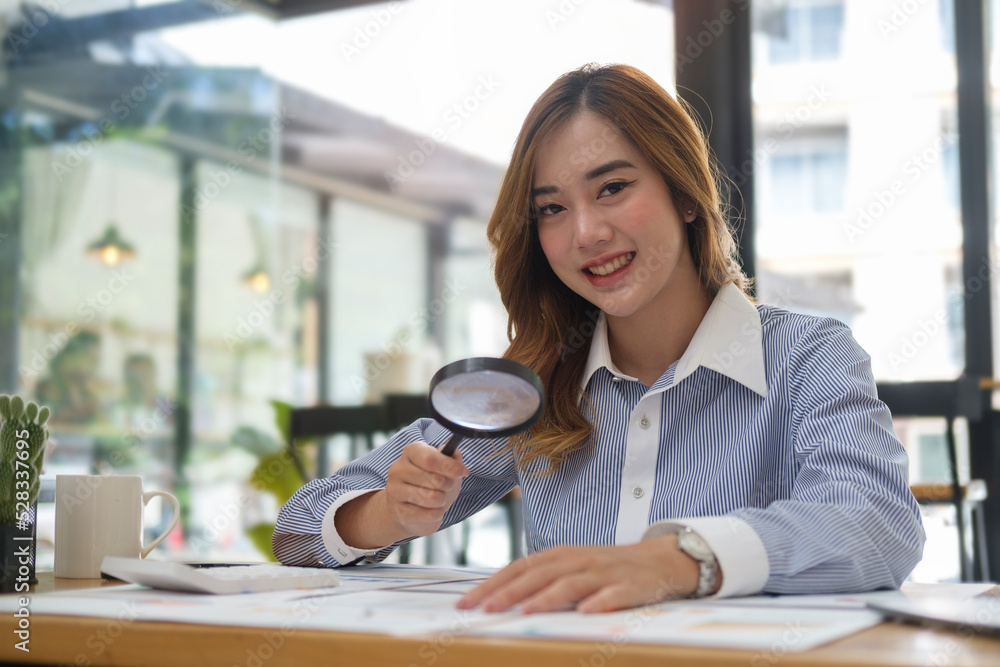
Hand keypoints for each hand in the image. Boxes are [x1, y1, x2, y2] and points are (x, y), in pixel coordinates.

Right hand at [383, 441, 469, 536]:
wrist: (415, 510)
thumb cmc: (432, 485)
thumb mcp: (446, 469)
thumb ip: (452, 458)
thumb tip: (456, 454)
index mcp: (411, 452)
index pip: (430, 458)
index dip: (449, 466)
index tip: (463, 472)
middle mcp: (398, 469)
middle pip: (435, 479)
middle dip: (447, 485)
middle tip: (445, 487)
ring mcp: (394, 490)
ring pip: (432, 498)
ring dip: (442, 500)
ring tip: (437, 499)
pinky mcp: (397, 511)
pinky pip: (429, 514)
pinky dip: (437, 514)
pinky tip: (430, 510)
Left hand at [456, 535, 704, 613]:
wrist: (659, 561)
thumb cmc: (606, 568)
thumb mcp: (571, 567)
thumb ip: (541, 578)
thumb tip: (499, 595)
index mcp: (559, 555)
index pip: (518, 568)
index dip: (492, 584)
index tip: (466, 602)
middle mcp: (578, 560)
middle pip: (539, 574)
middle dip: (510, 592)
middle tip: (485, 609)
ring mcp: (604, 572)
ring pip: (571, 583)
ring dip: (548, 597)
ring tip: (527, 611)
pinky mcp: (629, 586)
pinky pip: (613, 594)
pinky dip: (600, 602)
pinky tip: (586, 612)